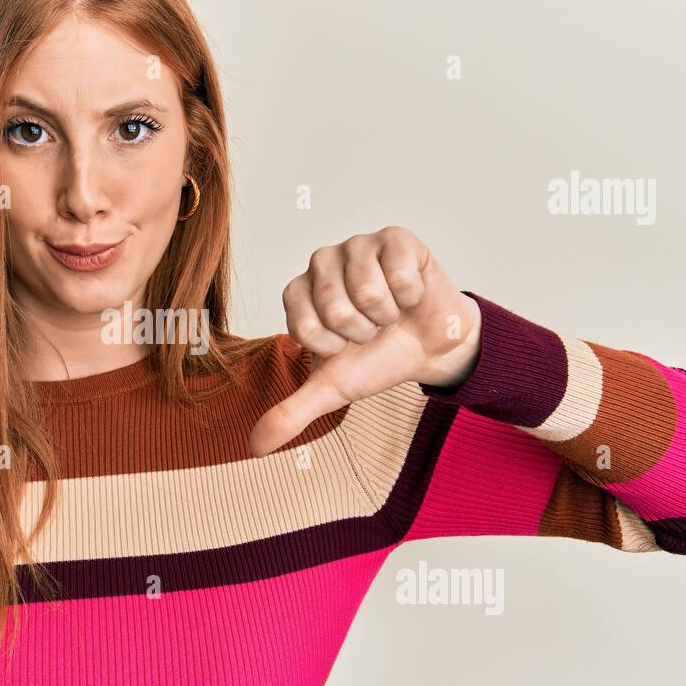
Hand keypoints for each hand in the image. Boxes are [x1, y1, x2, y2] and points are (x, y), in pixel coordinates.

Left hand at [249, 226, 480, 456]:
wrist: (430, 347)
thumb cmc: (376, 359)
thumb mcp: (332, 389)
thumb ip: (292, 413)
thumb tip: (255, 447)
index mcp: (299, 292)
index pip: (302, 322)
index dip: (331, 344)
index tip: (344, 346)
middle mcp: (321, 262)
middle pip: (333, 306)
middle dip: (360, 331)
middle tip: (371, 330)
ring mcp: (358, 245)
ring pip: (367, 290)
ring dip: (386, 315)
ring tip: (389, 313)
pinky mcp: (395, 238)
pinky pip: (399, 273)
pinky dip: (410, 296)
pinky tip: (409, 296)